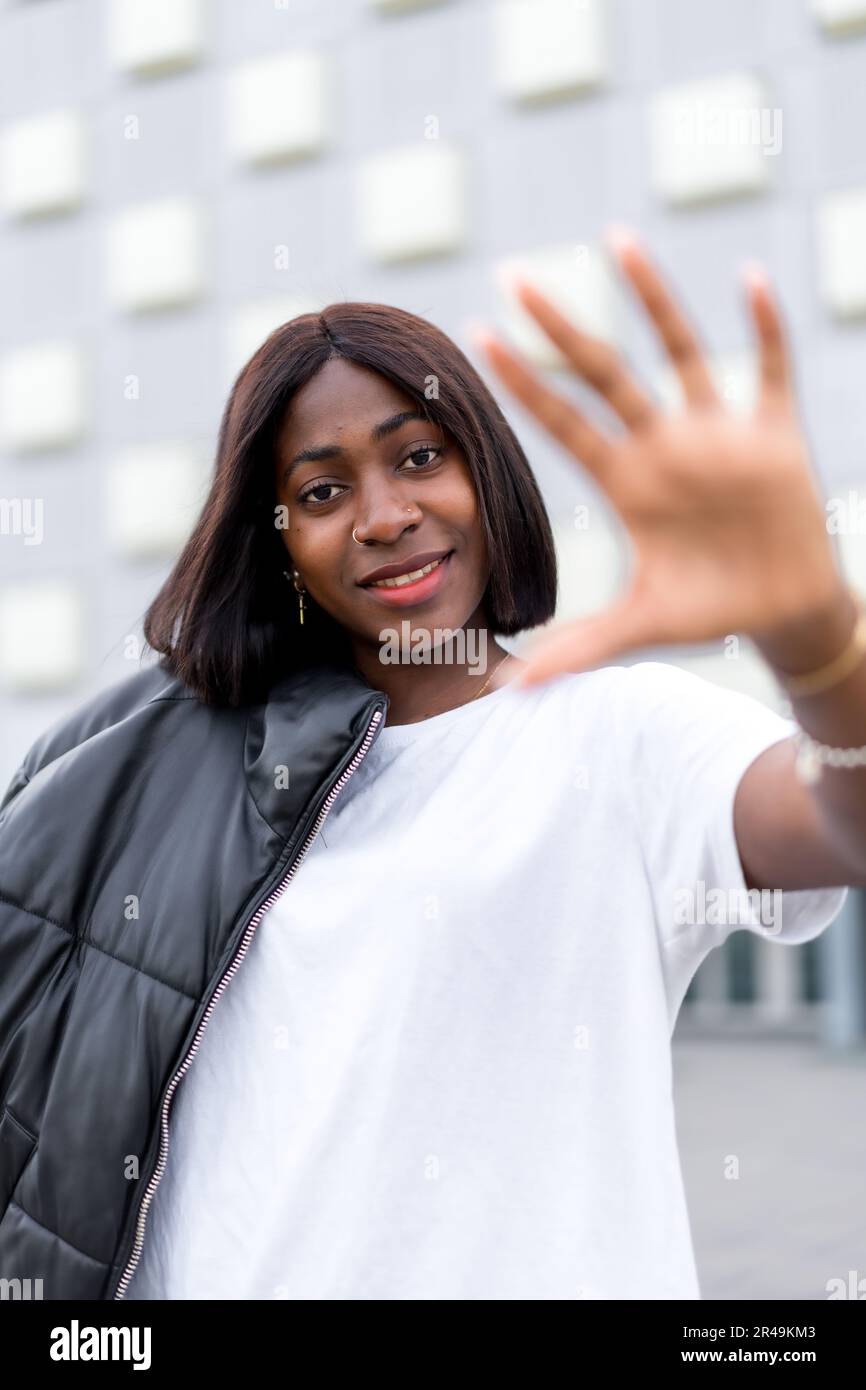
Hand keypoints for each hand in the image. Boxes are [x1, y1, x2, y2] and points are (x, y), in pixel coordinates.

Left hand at [471, 227, 846, 689]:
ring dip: (652, 300)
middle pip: (604, 374)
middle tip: (516, 276)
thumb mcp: (640, 626)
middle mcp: (664, 445)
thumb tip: (510, 691)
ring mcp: (717, 433)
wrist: (784, 611)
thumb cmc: (710, 610)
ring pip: (679, 351)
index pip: (564, 422)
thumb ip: (579, 648)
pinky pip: (767, 369)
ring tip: (616, 241)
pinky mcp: (772, 433)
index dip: (524, 384)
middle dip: (562, 329)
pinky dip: (762, 327)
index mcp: (627, 482)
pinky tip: (748, 279)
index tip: (479, 338)